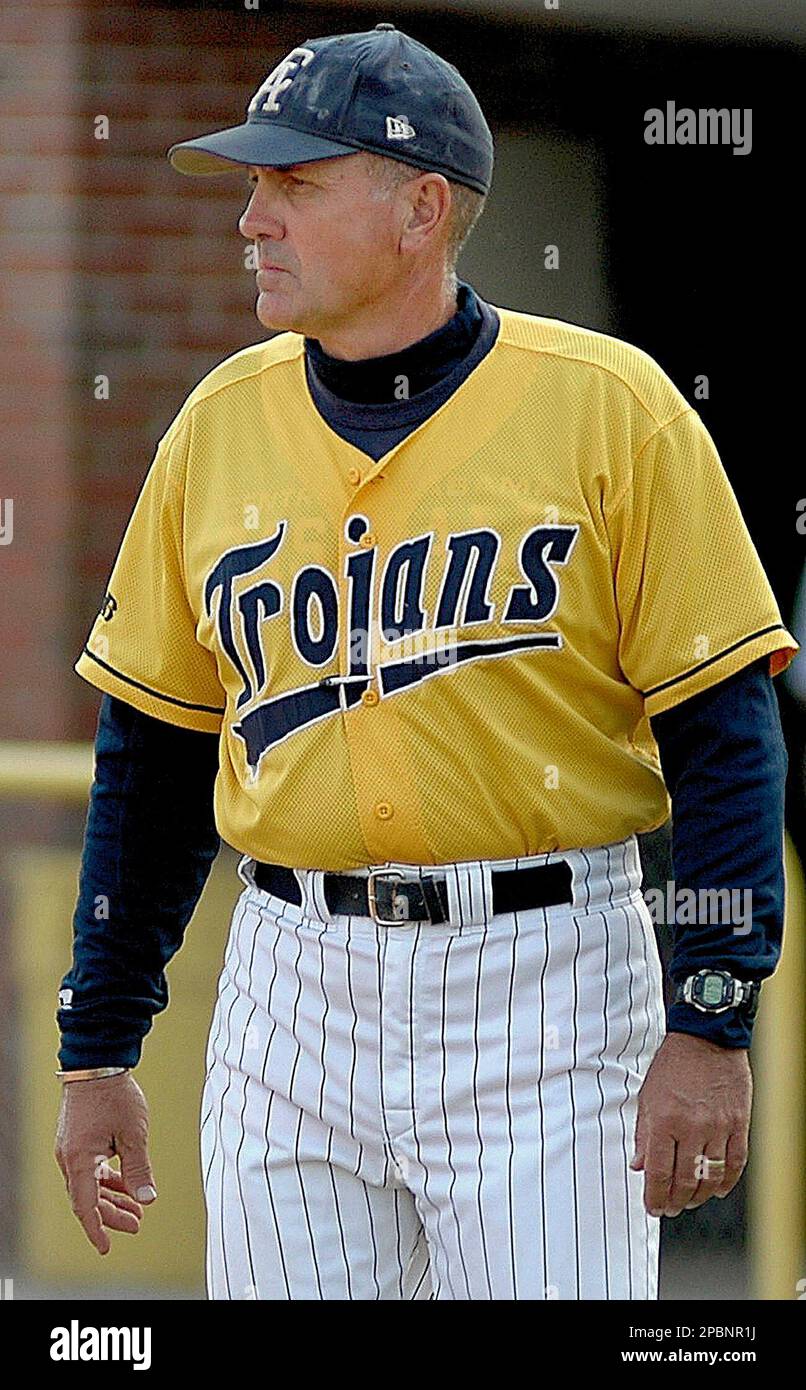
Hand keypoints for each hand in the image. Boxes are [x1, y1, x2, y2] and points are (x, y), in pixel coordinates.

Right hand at [54, 1071, 157, 1253]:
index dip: (97, 1229)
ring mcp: (72, 1149)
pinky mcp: (77, 1140)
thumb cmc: (114, 1094)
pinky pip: (90, 1169)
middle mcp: (70, 1158)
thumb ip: (139, 1169)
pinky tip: (126, 1183)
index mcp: (80, 1160)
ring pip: (90, 1185)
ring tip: (136, 1208)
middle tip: (136, 1225)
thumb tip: (147, 1200)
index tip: (106, 1247)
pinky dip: (107, 1179)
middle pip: (88, 1199)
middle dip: (112, 1215)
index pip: (85, 1207)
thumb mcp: (134, 1134)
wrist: (96, 1063)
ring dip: (112, 1197)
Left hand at [630, 1030, 751, 1217]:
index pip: (659, 1173)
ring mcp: (719, 1127)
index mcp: (664, 1120)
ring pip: (711, 1177)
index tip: (653, 1207)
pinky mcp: (739, 1124)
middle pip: (685, 1181)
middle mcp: (692, 1127)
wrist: (706, 1037)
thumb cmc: (673, 1065)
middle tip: (670, 1208)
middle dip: (675, 1201)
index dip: (655, 1197)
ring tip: (690, 1200)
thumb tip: (638, 1166)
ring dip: (699, 1196)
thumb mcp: (648, 1096)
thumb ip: (643, 1134)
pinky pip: (735, 1163)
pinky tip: (717, 1189)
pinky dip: (726, 1182)